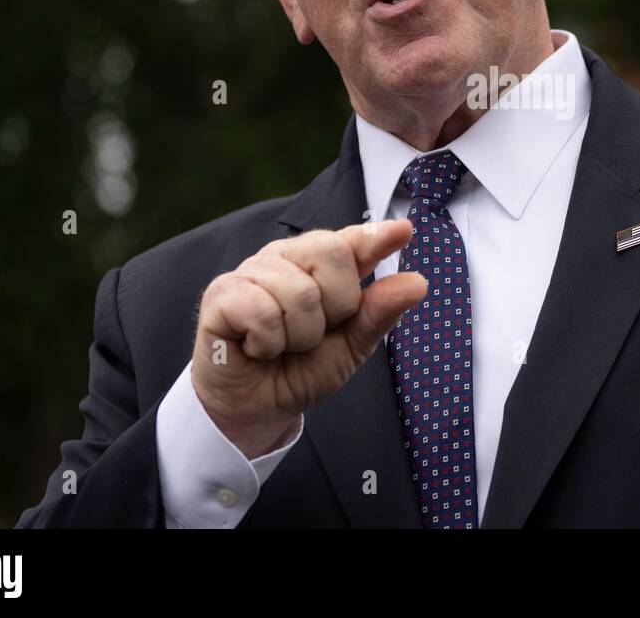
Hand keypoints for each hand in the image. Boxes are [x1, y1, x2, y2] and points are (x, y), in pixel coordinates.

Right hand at [190, 219, 425, 457]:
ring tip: (283, 345)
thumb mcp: (351, 346)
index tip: (403, 231)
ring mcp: (252, 270)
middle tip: (313, 334)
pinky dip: (268, 342)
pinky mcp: (222, 293)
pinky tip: (257, 347)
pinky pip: (262, 310)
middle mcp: (287, 257)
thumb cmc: (301, 369)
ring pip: (300, 292)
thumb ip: (379, 312)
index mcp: (320, 264)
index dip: (376, 236)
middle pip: (332, 254)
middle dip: (336, 307)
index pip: (352, 241)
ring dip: (299, 336)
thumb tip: (418, 283)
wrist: (256, 408)